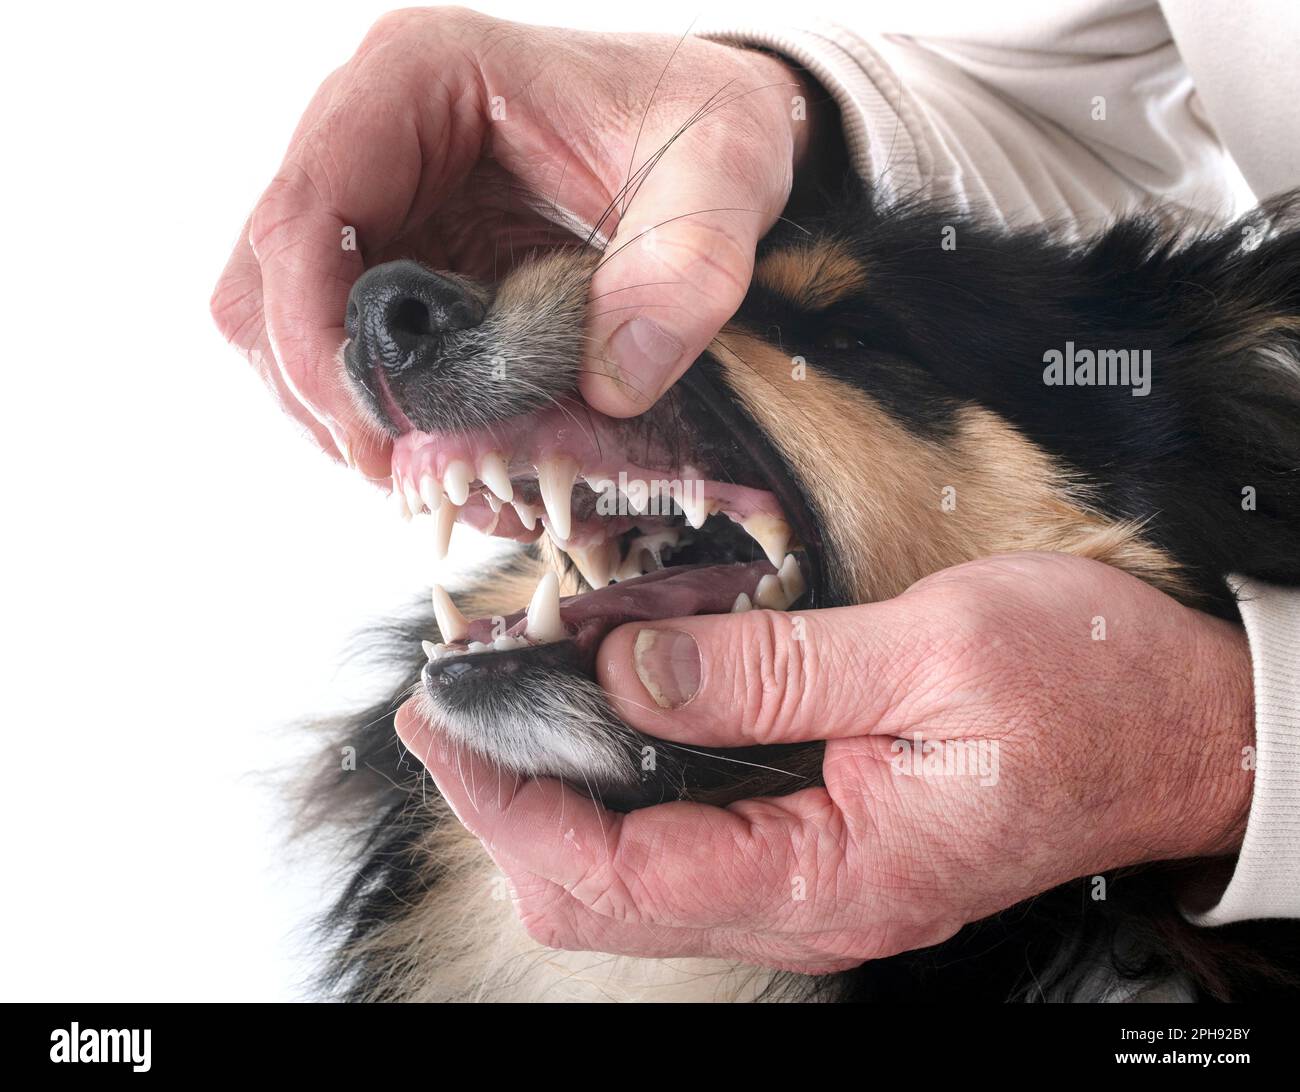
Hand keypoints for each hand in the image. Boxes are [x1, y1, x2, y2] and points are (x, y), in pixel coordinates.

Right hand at [211, 7, 814, 477]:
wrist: (712, 133)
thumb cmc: (704, 125)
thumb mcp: (724, 177)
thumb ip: (686, 270)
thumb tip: (611, 385)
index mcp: (418, 78)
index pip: (305, 208)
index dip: (311, 334)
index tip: (373, 431)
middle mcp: (373, 134)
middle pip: (267, 277)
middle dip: (319, 389)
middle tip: (398, 469)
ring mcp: (378, 199)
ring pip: (283, 321)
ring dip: (337, 406)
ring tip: (418, 467)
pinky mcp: (398, 257)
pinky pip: (340, 344)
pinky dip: (373, 403)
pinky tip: (434, 441)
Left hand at [395, 553, 1254, 972]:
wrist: (1182, 732)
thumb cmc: (1088, 690)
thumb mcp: (929, 653)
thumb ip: (769, 671)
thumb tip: (629, 673)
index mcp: (838, 873)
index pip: (620, 873)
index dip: (512, 803)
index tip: (449, 725)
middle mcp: (811, 901)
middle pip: (603, 901)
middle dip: (509, 811)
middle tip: (457, 716)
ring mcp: (811, 883)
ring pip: (632, 884)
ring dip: (553, 805)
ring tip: (506, 717)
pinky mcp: (819, 848)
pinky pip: (682, 849)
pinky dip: (615, 795)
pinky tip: (597, 727)